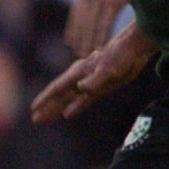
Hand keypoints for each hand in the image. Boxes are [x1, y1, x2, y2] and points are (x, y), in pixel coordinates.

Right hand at [31, 22, 154, 122]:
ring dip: (57, 109)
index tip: (34, 108)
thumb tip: (80, 89)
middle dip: (47, 108)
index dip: (45, 98)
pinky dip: (74, 108)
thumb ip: (94, 80)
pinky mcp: (100, 88)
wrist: (135, 49)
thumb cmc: (120, 55)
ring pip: (69, 99)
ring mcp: (89, 84)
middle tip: (35, 120)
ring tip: (45, 119)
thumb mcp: (108, 69)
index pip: (57, 88)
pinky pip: (83, 101)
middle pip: (60, 96)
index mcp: (78, 73)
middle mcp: (80, 79)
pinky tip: (67, 114)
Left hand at [67, 0, 154, 54]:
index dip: (73, 30)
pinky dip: (101, 36)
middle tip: (77, 54)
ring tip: (87, 55)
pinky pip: (105, 23)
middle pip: (82, 22)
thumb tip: (90, 4)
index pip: (75, 14)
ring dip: (89, 42)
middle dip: (79, 40)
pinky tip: (100, 47)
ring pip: (92, 24)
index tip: (70, 44)